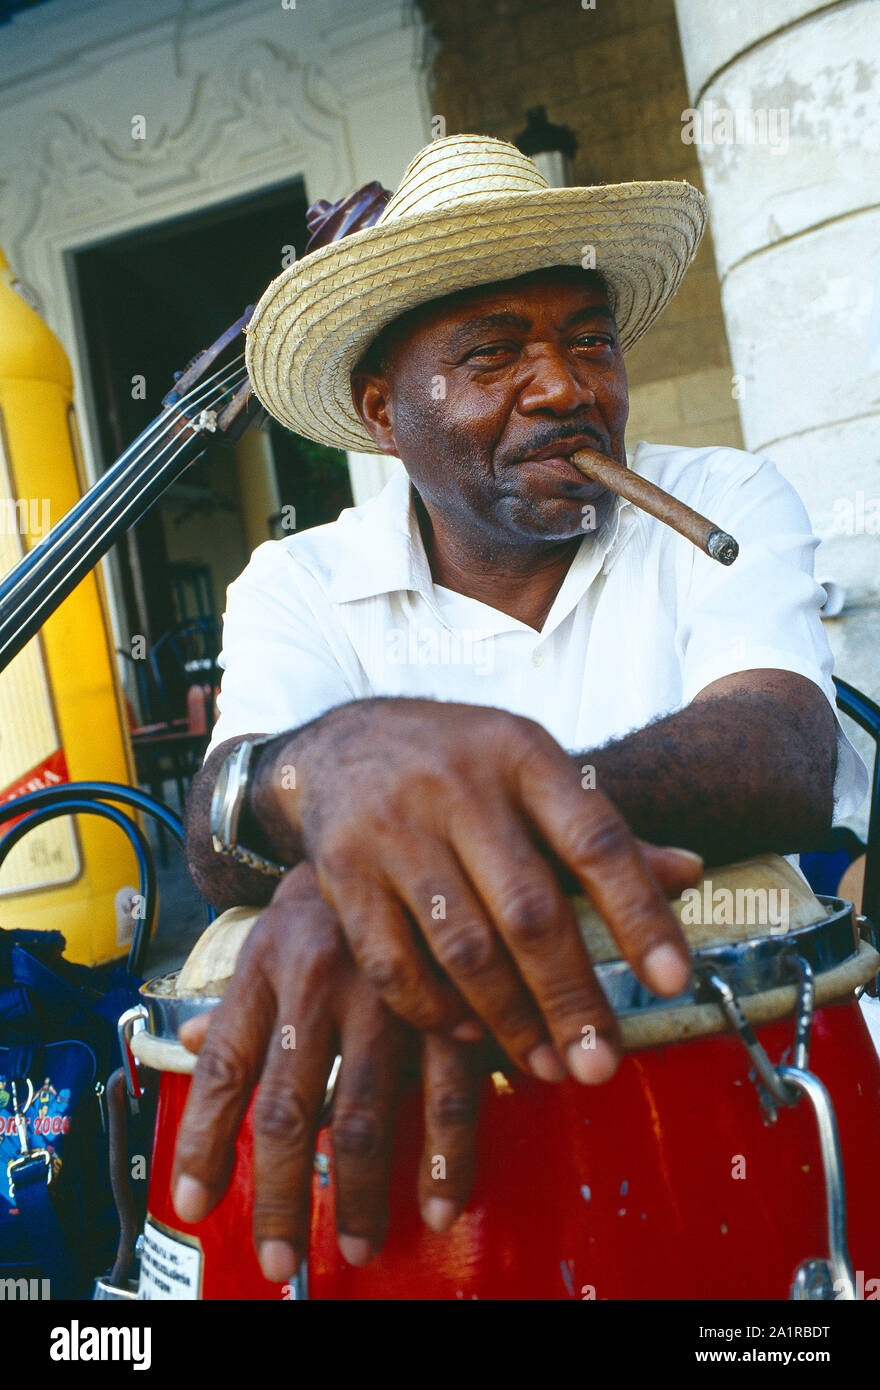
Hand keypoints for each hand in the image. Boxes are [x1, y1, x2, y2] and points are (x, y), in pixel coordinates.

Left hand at [171, 861, 480, 1278]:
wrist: (412, 812)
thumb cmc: (333, 892)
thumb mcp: (271, 930)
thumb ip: (235, 995)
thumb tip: (182, 1043)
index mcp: (271, 962)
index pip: (226, 1066)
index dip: (205, 1142)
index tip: (193, 1203)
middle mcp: (321, 982)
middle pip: (288, 1110)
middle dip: (281, 1196)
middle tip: (281, 1260)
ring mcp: (389, 992)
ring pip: (367, 1113)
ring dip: (365, 1192)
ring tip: (364, 1245)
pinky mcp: (455, 997)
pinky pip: (451, 1090)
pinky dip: (446, 1154)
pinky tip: (440, 1200)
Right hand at [279, 699, 702, 1083]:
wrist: (344, 743)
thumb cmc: (463, 767)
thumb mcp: (533, 774)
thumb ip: (599, 832)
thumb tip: (690, 874)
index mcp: (523, 755)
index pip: (595, 840)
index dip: (639, 915)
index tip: (674, 982)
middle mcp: (458, 785)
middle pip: (528, 909)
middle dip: (571, 997)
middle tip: (601, 1065)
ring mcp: (394, 828)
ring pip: (463, 946)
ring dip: (510, 1019)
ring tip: (545, 1065)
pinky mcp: (342, 872)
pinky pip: (393, 963)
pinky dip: (436, 1010)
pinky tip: (470, 1034)